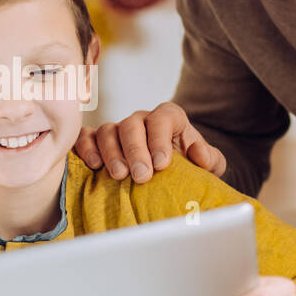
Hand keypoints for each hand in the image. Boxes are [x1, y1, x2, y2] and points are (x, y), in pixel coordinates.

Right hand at [73, 101, 226, 182]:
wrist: (171, 177)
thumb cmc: (189, 167)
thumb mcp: (209, 164)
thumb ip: (209, 158)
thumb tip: (199, 154)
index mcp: (168, 118)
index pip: (162, 118)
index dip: (160, 139)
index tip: (162, 164)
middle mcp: (141, 120)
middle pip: (132, 125)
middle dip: (136, 151)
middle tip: (142, 176)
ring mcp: (118, 129)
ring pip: (108, 131)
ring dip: (111, 153)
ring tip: (119, 176)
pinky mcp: (98, 141)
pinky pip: (86, 137)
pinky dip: (86, 147)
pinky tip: (94, 165)